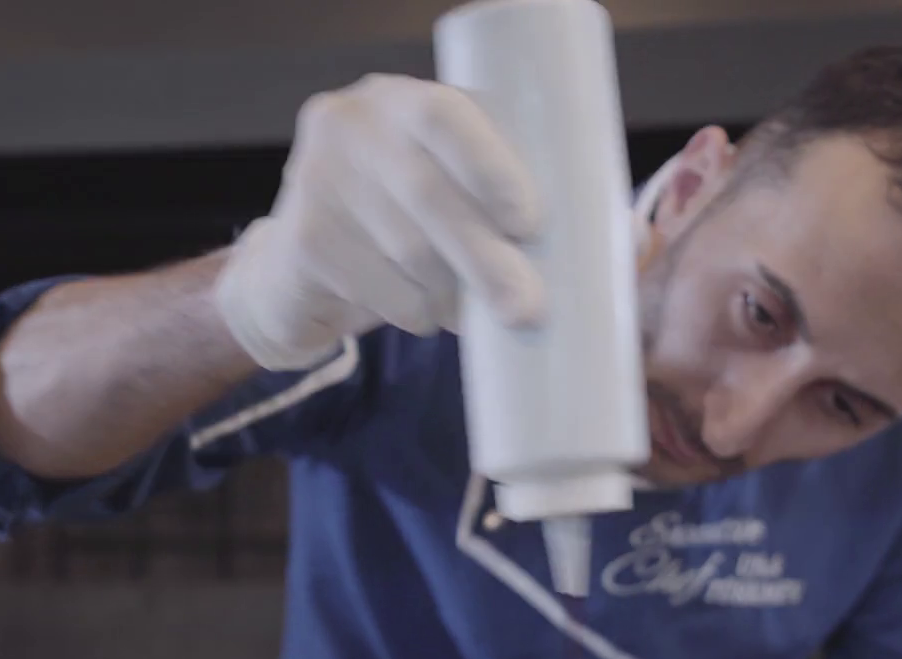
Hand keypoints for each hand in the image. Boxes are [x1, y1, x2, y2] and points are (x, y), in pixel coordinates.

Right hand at [215, 74, 545, 370]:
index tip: (529, 224)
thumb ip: (501, 196)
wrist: (297, 269)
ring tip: (472, 313)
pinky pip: (377, 287)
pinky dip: (416, 312)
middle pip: (427, 192)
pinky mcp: (300, 241)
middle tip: (528, 308)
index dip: (490, 167)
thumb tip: (604, 239)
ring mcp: (315, 179)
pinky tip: (425, 315)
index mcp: (399, 99)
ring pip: (407, 250)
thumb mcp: (445, 187)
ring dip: (453, 293)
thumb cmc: (401, 224)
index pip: (443, 115)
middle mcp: (349, 125)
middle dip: (485, 257)